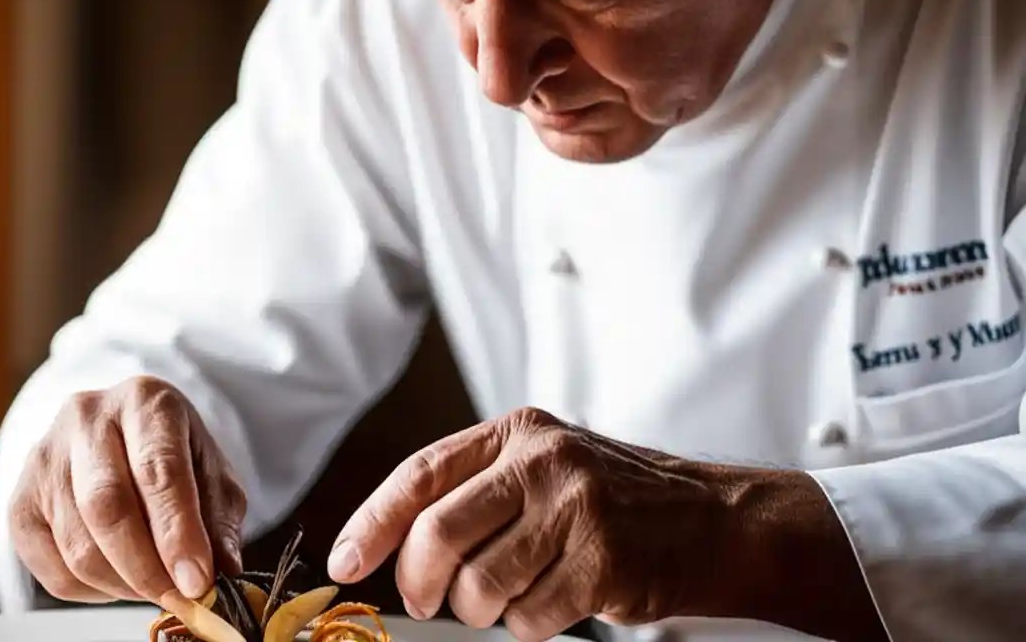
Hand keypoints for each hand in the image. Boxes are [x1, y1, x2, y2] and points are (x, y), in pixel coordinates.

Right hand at [9, 376, 246, 603]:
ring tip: (155, 588)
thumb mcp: (212, 475)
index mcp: (144, 401)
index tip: (197, 582)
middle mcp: (87, 418)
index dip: (177, 533)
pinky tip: (118, 581)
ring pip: (77, 544)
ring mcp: (44, 458)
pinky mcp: (20, 500)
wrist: (122, 435)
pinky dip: (91, 591)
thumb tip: (220, 574)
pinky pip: (50, 567)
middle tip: (178, 599)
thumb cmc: (173, 454)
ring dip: (122, 584)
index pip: (158, 469)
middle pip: (107, 506)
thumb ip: (218, 521)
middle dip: (146, 568)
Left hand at [328, 407, 886, 641]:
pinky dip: (529, 623)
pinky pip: (529, 617)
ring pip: (480, 585)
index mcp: (517, 432)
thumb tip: (394, 546)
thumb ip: (476, 491)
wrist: (711, 519)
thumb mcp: (544, 467)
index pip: (420, 474)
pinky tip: (555, 599)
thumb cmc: (615, 497)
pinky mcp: (601, 561)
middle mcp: (542, 462)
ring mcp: (574, 509)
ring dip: (482, 609)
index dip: (372, 521)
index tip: (345, 561)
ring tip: (511, 596)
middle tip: (425, 601)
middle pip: (438, 535)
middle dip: (419, 583)